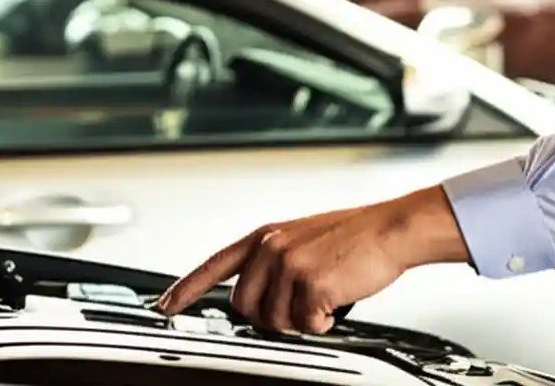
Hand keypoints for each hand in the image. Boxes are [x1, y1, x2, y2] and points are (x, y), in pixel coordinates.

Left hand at [155, 186, 468, 333]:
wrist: (389, 229)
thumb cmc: (354, 237)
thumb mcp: (303, 238)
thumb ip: (274, 261)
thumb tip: (258, 298)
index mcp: (266, 236)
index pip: (214, 265)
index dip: (185, 289)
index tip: (164, 306)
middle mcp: (271, 249)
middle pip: (243, 307)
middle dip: (269, 316)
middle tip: (300, 304)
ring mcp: (289, 265)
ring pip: (273, 322)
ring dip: (301, 319)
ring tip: (323, 295)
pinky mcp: (310, 284)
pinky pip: (306, 326)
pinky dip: (324, 322)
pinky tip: (336, 300)